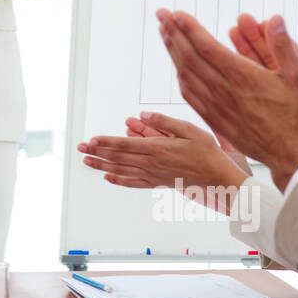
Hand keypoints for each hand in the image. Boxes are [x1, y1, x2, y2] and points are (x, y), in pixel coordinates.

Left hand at [78, 111, 248, 207]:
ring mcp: (153, 175)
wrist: (218, 178)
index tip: (91, 139)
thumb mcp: (189, 130)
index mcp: (158, 149)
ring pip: (122, 170)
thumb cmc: (206, 152)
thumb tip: (141, 115)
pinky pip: (133, 183)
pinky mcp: (157, 183)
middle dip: (97, 152)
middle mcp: (151, 163)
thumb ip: (164, 122)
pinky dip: (118, 180)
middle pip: (118, 157)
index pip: (125, 145)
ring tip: (86, 162)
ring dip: (102, 166)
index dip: (106, 142)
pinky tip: (108, 178)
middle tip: (79, 149)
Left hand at [157, 9, 297, 190]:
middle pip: (190, 57)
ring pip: (186, 74)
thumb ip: (284, 46)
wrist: (288, 153)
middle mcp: (223, 90)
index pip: (206, 47)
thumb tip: (274, 17)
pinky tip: (177, 66)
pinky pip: (189, 94)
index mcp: (242, 76)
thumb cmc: (295, 114)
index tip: (175, 14)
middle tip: (161, 14)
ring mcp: (215, 105)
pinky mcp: (213, 118)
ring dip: (173, 52)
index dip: (189, 29)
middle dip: (173, 33)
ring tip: (163, 33)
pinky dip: (180, 76)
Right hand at [230, 14, 297, 176]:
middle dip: (253, 40)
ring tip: (225, 37)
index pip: (290, 57)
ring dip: (238, 55)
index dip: (275, 39)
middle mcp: (291, 92)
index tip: (262, 23)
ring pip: (253, 75)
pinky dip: (231, 82)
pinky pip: (244, 95)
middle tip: (238, 22)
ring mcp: (275, 103)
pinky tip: (216, 70)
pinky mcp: (263, 117)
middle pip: (268, 60)